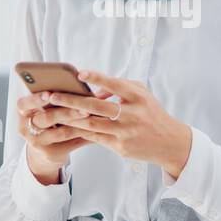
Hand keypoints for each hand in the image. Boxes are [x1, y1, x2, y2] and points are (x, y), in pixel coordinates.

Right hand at [16, 90, 99, 183]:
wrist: (43, 150)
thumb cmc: (49, 119)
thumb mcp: (44, 108)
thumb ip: (56, 95)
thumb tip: (83, 78)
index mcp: (23, 112)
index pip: (24, 104)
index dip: (36, 99)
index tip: (49, 94)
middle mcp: (26, 128)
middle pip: (47, 118)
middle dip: (67, 112)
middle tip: (85, 107)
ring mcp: (37, 142)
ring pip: (61, 132)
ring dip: (80, 123)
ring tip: (96, 115)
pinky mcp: (51, 153)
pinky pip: (71, 143)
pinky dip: (86, 135)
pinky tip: (98, 128)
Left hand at [46, 70, 192, 178]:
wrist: (169, 142)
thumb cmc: (151, 113)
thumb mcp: (142, 94)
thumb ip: (120, 85)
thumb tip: (93, 83)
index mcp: (138, 97)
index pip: (115, 85)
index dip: (97, 78)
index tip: (79, 73)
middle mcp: (132, 115)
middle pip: (97, 107)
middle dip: (71, 101)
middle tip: (52, 95)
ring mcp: (125, 133)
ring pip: (91, 125)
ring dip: (69, 118)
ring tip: (52, 111)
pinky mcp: (120, 147)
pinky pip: (95, 138)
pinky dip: (79, 131)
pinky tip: (64, 126)